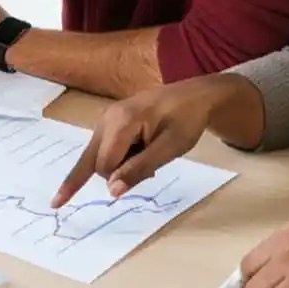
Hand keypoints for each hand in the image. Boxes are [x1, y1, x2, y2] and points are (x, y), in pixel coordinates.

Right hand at [53, 75, 223, 206]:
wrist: (194, 96)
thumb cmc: (186, 121)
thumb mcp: (169, 149)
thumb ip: (139, 169)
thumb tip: (112, 191)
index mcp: (121, 121)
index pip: (104, 164)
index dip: (122, 177)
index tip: (150, 172)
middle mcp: (106, 117)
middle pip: (93, 161)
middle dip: (117, 171)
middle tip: (150, 165)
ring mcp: (105, 117)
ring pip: (96, 156)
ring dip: (118, 164)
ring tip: (147, 154)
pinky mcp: (109, 120)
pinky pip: (102, 147)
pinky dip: (118, 156)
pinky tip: (138, 150)